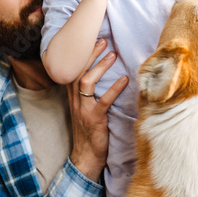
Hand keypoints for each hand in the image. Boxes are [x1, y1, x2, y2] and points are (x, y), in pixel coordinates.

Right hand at [68, 39, 127, 182]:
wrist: (85, 156)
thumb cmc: (89, 132)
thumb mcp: (85, 109)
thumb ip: (88, 94)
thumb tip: (100, 76)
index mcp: (73, 96)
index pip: (73, 70)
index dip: (80, 55)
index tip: (90, 40)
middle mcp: (75, 100)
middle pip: (77, 70)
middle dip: (89, 54)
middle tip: (102, 41)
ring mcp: (83, 109)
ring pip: (86, 81)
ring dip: (100, 67)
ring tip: (112, 55)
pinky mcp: (94, 119)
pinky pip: (103, 101)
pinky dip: (114, 89)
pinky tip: (125, 79)